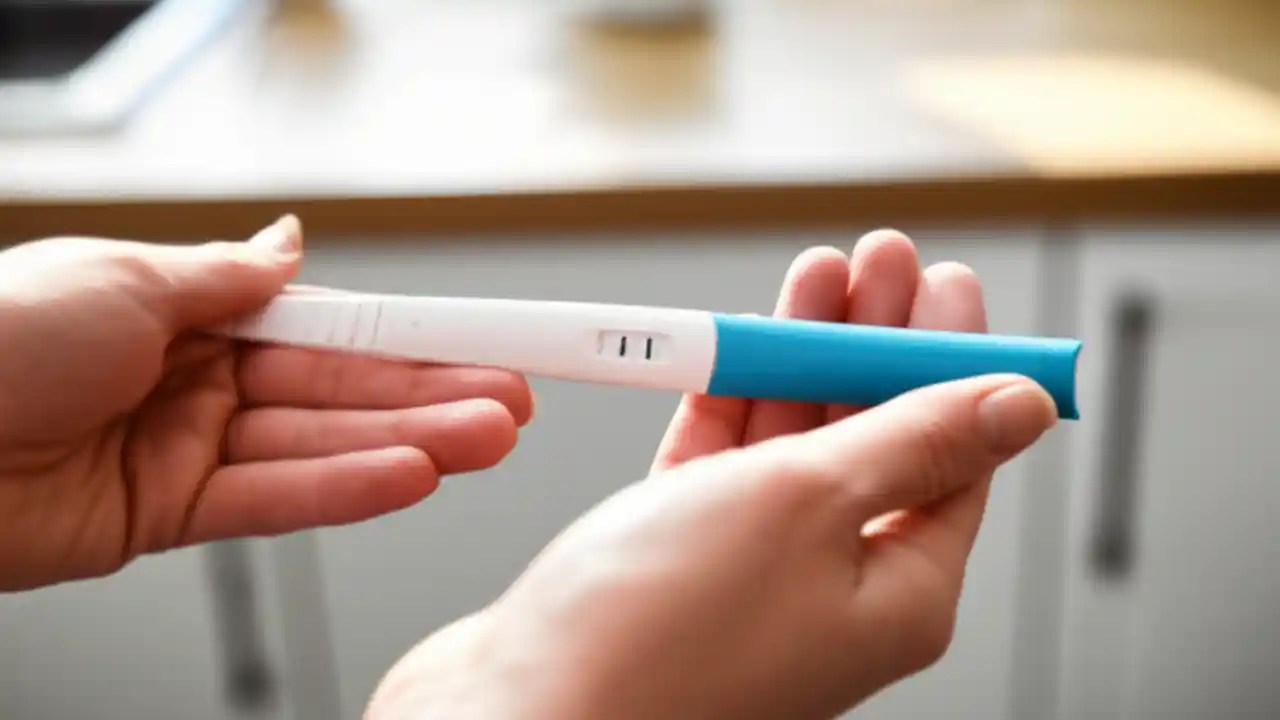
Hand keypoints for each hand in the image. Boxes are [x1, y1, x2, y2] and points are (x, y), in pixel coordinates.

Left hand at [0, 216, 531, 590]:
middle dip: (431, 393)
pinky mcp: (171, 516)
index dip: (410, 329)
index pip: (329, 320)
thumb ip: (230, 276)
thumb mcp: (129, 275)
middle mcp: (199, 379)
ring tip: (489, 438)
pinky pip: (274, 501)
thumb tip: (290, 243)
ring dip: (411, 442)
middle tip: (515, 397)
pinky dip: (344, 490)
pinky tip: (410, 476)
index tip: (484, 333)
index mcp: (190, 308)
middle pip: (339, 389)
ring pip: (320, 447)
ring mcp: (190, 448)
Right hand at [365, 231, 1056, 718]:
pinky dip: (734, 399)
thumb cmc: (657, 636)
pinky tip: (744, 343)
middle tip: (883, 257)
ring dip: (806, 354)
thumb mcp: (808, 504)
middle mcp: (832, 588)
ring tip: (821, 272)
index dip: (958, 361)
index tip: (948, 284)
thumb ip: (912, 441)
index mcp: (898, 594)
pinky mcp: (677, 559)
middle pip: (878, 438)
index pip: (957, 457)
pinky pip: (724, 464)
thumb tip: (1018, 405)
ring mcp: (752, 573)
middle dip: (878, 338)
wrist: (515, 711)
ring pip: (798, 441)